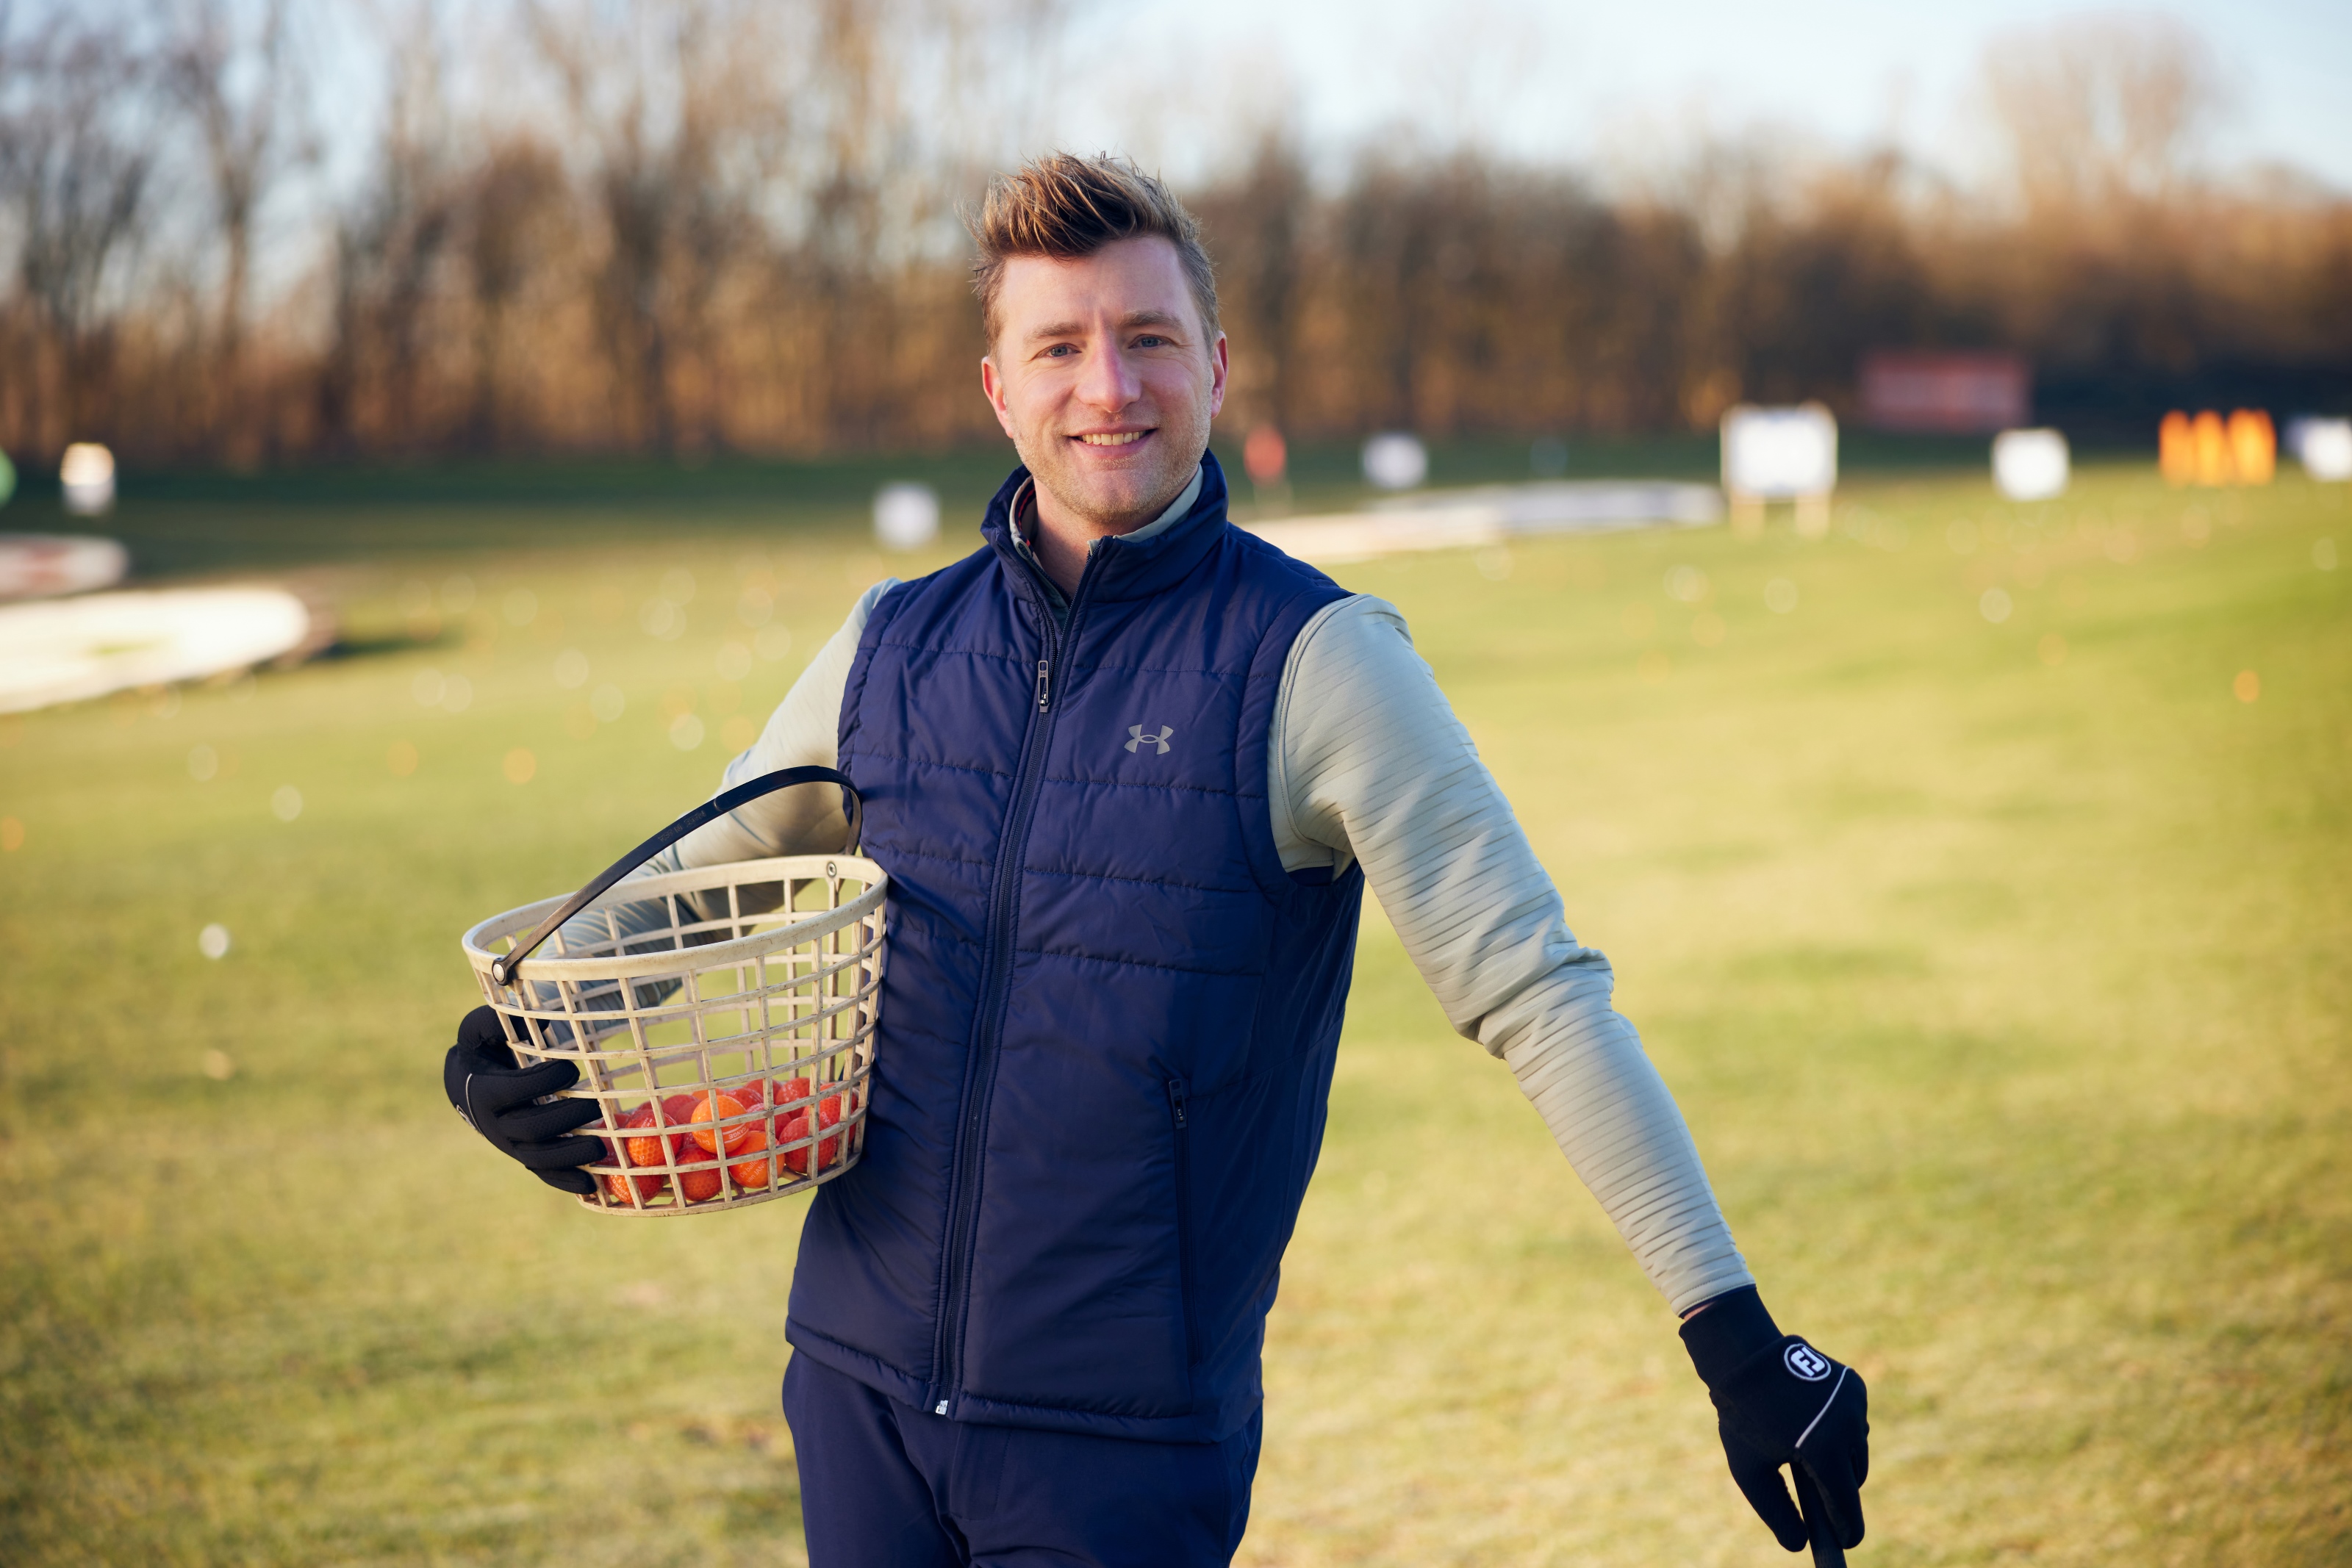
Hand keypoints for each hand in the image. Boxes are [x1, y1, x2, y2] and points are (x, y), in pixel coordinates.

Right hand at [442, 1004, 603, 1194]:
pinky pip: (544, 1175)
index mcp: (484, 1091)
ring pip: (538, 1159)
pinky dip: (566, 1182)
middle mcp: (495, 1124)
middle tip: (596, 1105)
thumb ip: (492, 1022)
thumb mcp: (480, 1030)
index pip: (513, 1091)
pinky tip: (592, 1185)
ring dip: (570, 1157)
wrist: (469, 1085)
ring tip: (601, 1149)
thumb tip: (522, 1021)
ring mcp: (510, 1145)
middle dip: (565, 1118)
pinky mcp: (524, 1157)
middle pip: (530, 1129)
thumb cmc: (483, 1050)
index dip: (542, 1083)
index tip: (570, 1069)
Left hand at [1680, 1286, 1868, 1557]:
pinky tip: (1816, 1430)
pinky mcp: (1854, 1386)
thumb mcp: (1750, 1469)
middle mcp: (1847, 1425)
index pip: (1845, 1502)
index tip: (1848, 1542)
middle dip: (1838, 1491)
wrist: (1744, 1353)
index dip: (1847, 1527)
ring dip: (1841, 1461)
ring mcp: (1854, 1403)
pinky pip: (1854, 1422)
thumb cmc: (1742, 1414)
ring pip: (1856, 1450)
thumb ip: (1776, 1511)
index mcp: (1823, 1449)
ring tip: (1814, 1466)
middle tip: (1822, 1505)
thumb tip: (1799, 1545)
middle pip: (1852, 1477)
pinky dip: (1841, 1432)